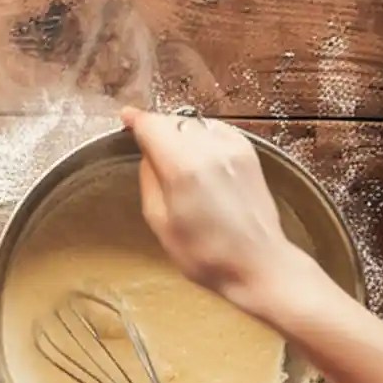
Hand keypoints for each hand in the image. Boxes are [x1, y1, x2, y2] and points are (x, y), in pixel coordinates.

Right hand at [120, 107, 313, 313]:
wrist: (258, 264)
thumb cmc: (205, 254)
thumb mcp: (160, 222)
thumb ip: (149, 180)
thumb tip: (148, 156)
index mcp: (184, 168)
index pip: (152, 126)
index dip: (135, 120)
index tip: (124, 118)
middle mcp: (211, 149)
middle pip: (173, 121)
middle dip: (156, 128)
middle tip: (144, 145)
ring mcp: (234, 148)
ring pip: (194, 123)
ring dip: (178, 132)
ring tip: (170, 154)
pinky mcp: (249, 153)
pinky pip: (216, 131)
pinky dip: (201, 136)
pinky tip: (197, 157)